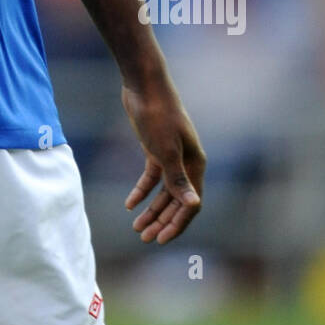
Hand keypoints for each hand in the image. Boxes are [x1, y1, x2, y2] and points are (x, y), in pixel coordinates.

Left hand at [121, 82, 204, 243]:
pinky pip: (150, 177)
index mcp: (195, 165)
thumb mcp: (165, 150)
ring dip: (151, 210)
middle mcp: (187, 163)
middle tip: (144, 238)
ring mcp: (170, 156)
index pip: (190, 203)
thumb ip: (178, 179)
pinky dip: (141, 191)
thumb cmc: (158, 115)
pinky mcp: (155, 148)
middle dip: (162, 221)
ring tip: (136, 227)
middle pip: (176, 200)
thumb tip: (194, 205)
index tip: (160, 240)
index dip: (177, 223)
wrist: (144, 85)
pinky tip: (129, 204)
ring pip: (163, 191)